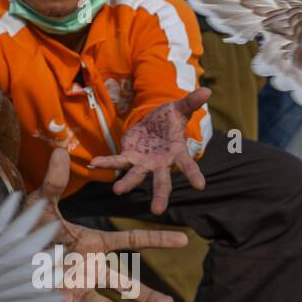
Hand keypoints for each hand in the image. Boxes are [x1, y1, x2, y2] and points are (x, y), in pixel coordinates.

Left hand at [30, 148, 187, 301]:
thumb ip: (51, 183)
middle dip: (148, 295)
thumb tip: (59, 151)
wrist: (2, 251)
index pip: (130, 242)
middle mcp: (89, 269)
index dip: (156, 240)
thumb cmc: (26, 227)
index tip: (184, 240)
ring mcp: (74, 289)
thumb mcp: (40, 206)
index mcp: (93, 244)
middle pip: (125, 283)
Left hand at [88, 88, 210, 214]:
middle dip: (159, 196)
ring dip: (127, 184)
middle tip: (157, 211)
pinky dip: (106, 162)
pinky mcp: (129, 157)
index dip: (194, 175)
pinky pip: (116, 161)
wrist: (153, 123)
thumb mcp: (179, 109)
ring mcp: (143, 163)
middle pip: (161, 182)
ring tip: (118, 190)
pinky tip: (94, 163)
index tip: (200, 186)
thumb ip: (191, 102)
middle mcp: (160, 164)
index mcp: (177, 154)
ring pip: (136, 176)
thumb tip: (207, 90)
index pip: (188, 166)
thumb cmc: (169, 120)